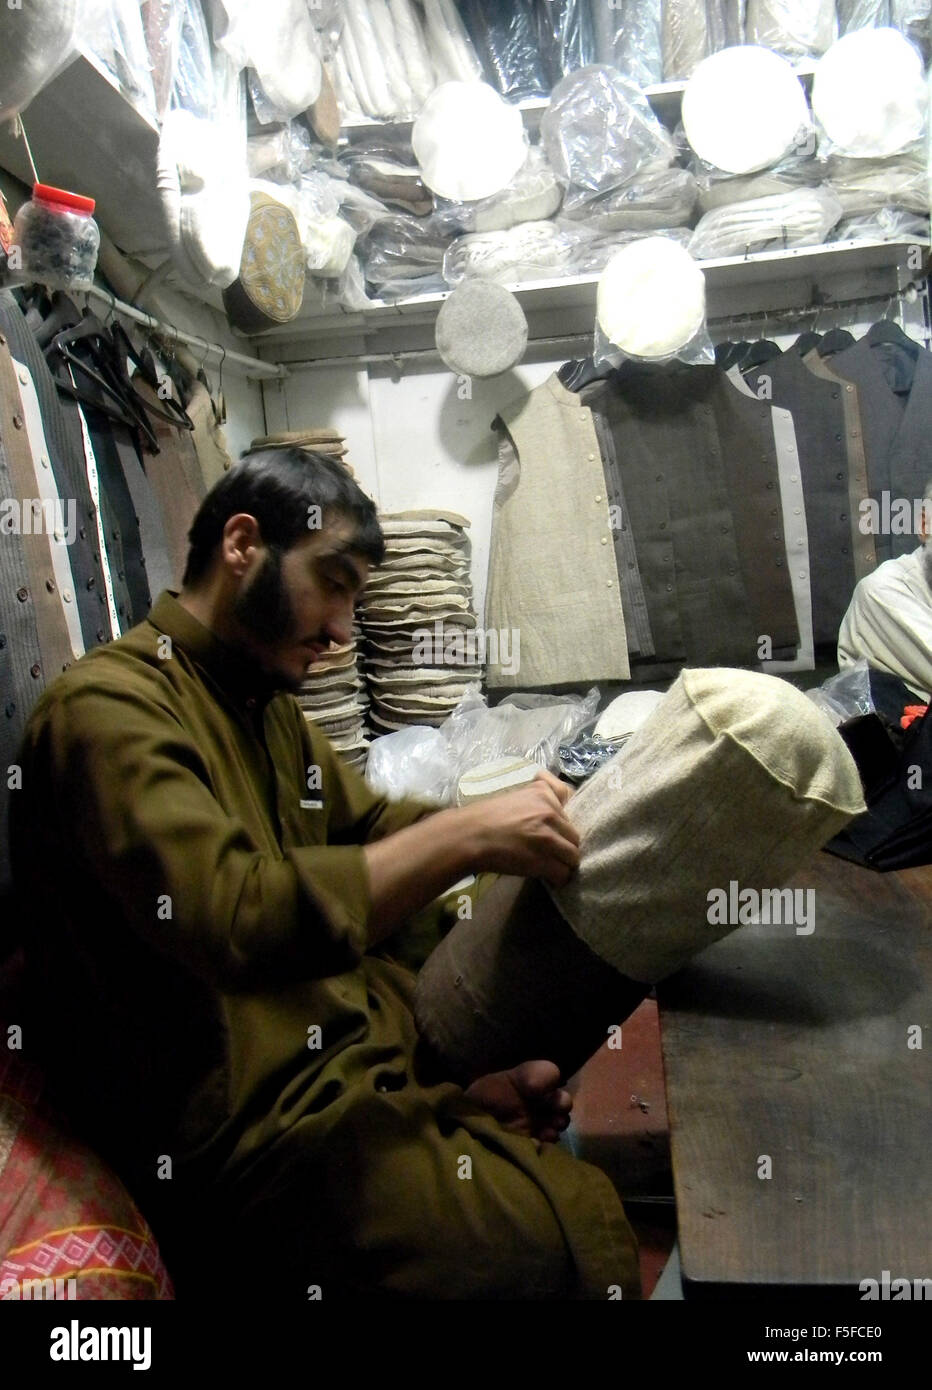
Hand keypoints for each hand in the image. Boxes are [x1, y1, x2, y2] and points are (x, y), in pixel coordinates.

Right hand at [465, 770, 579, 886]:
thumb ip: (535, 799)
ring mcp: (548, 837)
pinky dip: (557, 878)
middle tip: (550, 852)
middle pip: (574, 834)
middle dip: (564, 844)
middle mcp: (549, 811)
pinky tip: (547, 877)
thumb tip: (553, 813)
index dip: (564, 816)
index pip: (571, 798)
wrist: (468, 836)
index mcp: (542, 793)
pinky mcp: (543, 860)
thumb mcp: (514, 797)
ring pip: (573, 855)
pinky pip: (562, 873)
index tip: (556, 827)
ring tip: (550, 866)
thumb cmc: (484, 817)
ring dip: (563, 863)